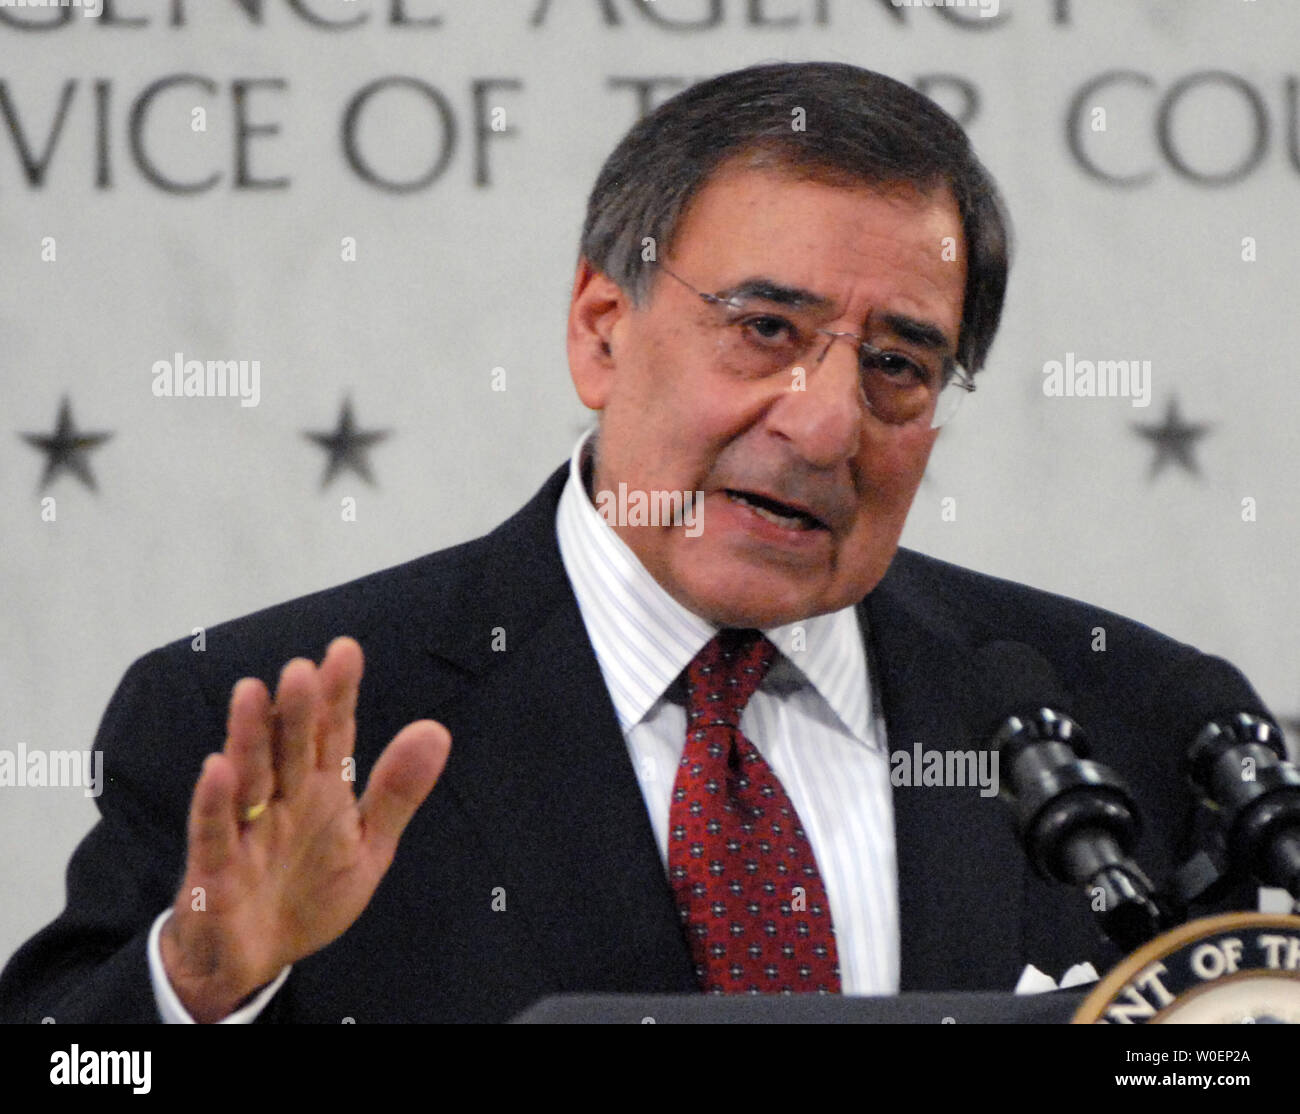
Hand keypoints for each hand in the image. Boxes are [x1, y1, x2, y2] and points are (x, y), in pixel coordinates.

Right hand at [159, 636, 448, 1021]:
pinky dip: (214, 802)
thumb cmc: (308, 894)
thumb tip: (437, 731)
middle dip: (296, 709)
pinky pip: (213, 830)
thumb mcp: (367, 847)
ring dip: (249, 737)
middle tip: (302, 668)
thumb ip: (397, 793)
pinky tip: (217, 768)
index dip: (337, 694)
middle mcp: (282, 799)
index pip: (331, 733)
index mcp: (321, 789)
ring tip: (253, 692)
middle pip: (289, 747)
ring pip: (248, 776)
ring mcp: (246, 829)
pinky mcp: (215, 868)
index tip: (344, 651)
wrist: (253, 962)